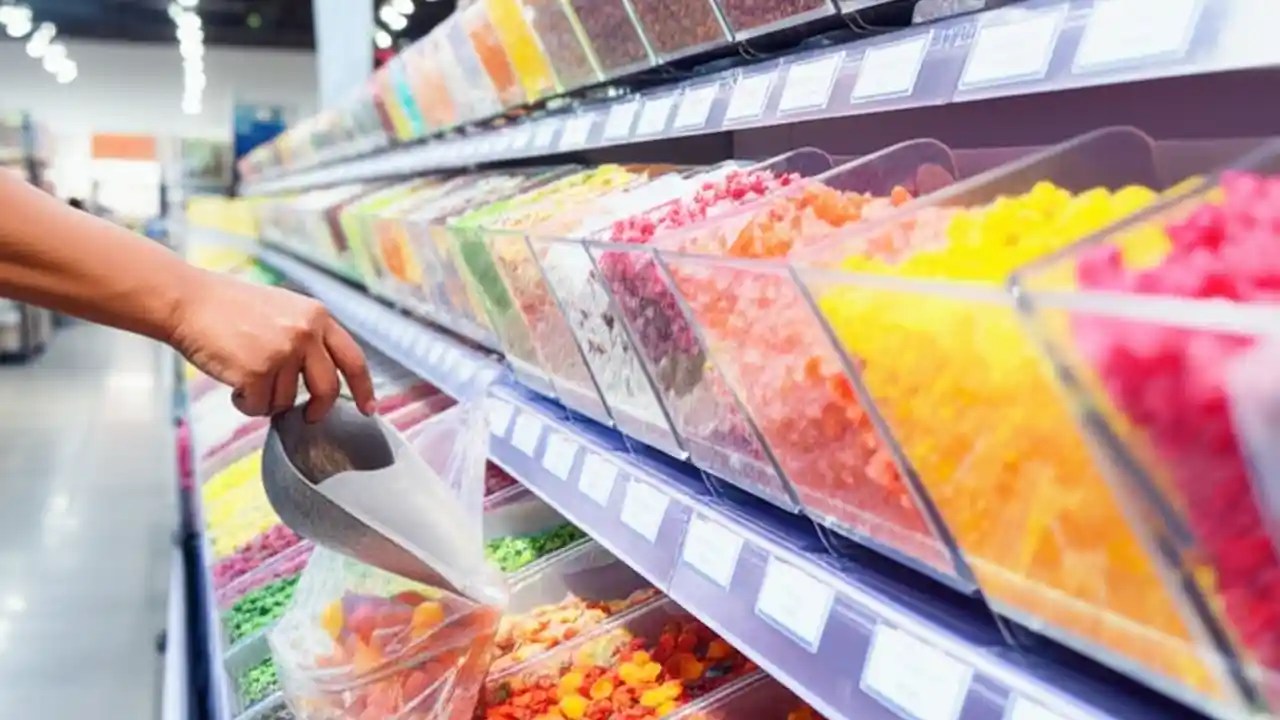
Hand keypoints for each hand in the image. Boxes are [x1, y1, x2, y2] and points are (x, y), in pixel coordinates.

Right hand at [169, 269, 375, 420]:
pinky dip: (245, 404)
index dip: (364, 387)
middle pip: (328, 388)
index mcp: (317, 317)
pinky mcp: (258, 371)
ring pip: (287, 401)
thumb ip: (309, 337)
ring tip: (244, 375)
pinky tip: (233, 383)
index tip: (369, 408)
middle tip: (308, 416)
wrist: (189, 302)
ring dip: (266, 399)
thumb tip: (325, 376)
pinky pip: (259, 407)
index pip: (353, 359)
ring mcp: (283, 353)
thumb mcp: (284, 310)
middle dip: (318, 409)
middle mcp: (306, 333)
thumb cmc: (230, 308)